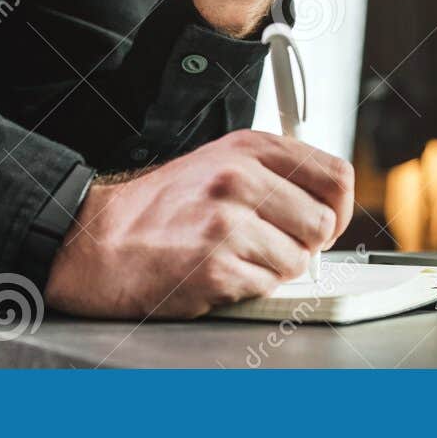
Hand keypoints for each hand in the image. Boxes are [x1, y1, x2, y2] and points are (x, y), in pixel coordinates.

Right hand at [44, 130, 353, 318]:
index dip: (339, 208)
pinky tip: (214, 273)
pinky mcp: (215, 264)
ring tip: (233, 257)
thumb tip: (329, 205)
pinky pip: (265, 287)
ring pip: (297, 261)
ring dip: (272, 269)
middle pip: (323, 223)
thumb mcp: (221, 164)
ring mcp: (229, 221)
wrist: (97, 241)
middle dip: (303, 244)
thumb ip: (275, 176)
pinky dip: (246, 289)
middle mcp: (242, 177)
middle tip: (267, 245)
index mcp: (251, 148)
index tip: (324, 222)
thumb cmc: (160, 208)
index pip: (336, 176)